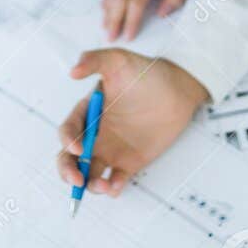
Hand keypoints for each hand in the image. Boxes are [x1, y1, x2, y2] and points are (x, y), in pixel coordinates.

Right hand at [54, 49, 208, 197]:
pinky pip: (115, 180)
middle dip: (68, 172)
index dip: (68, 141)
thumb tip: (72, 71)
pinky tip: (117, 185)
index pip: (68, 131)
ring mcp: (111, 150)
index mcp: (88, 112)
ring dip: (90, 185)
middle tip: (77, 180)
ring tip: (102, 186)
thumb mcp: (119, 60)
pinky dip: (113, 187)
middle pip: (70, 159)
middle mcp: (95, 134)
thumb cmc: (147, 73)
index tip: (78, 148)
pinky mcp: (130, 162)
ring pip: (90, 174)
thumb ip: (94, 60)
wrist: (179, 89)